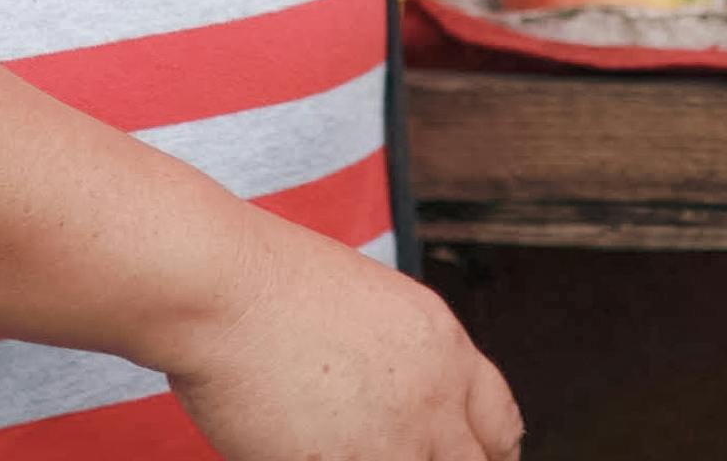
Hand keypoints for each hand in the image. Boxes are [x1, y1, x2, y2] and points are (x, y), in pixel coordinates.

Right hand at [159, 218, 520, 460]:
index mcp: (444, 346)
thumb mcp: (371, 304)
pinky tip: (309, 457)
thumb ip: (401, 357)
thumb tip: (395, 395)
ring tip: (343, 451)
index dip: (487, 451)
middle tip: (409, 459)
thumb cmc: (271, 283)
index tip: (469, 458)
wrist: (225, 289)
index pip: (501, 422)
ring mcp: (392, 440)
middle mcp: (432, 396)